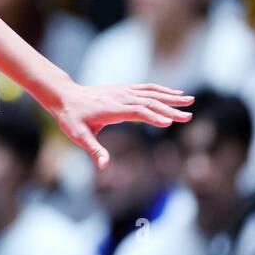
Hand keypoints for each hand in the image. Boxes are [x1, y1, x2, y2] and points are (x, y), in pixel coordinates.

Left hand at [47, 81, 192, 168]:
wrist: (65, 96)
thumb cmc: (71, 118)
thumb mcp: (79, 136)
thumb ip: (94, 150)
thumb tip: (104, 166)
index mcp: (111, 109)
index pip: (136, 112)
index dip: (153, 117)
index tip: (169, 123)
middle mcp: (119, 98)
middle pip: (148, 102)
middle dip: (169, 109)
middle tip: (188, 116)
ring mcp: (123, 91)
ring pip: (151, 93)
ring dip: (171, 96)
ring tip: (189, 101)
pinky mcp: (124, 89)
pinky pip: (146, 88)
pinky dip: (162, 90)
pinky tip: (175, 93)